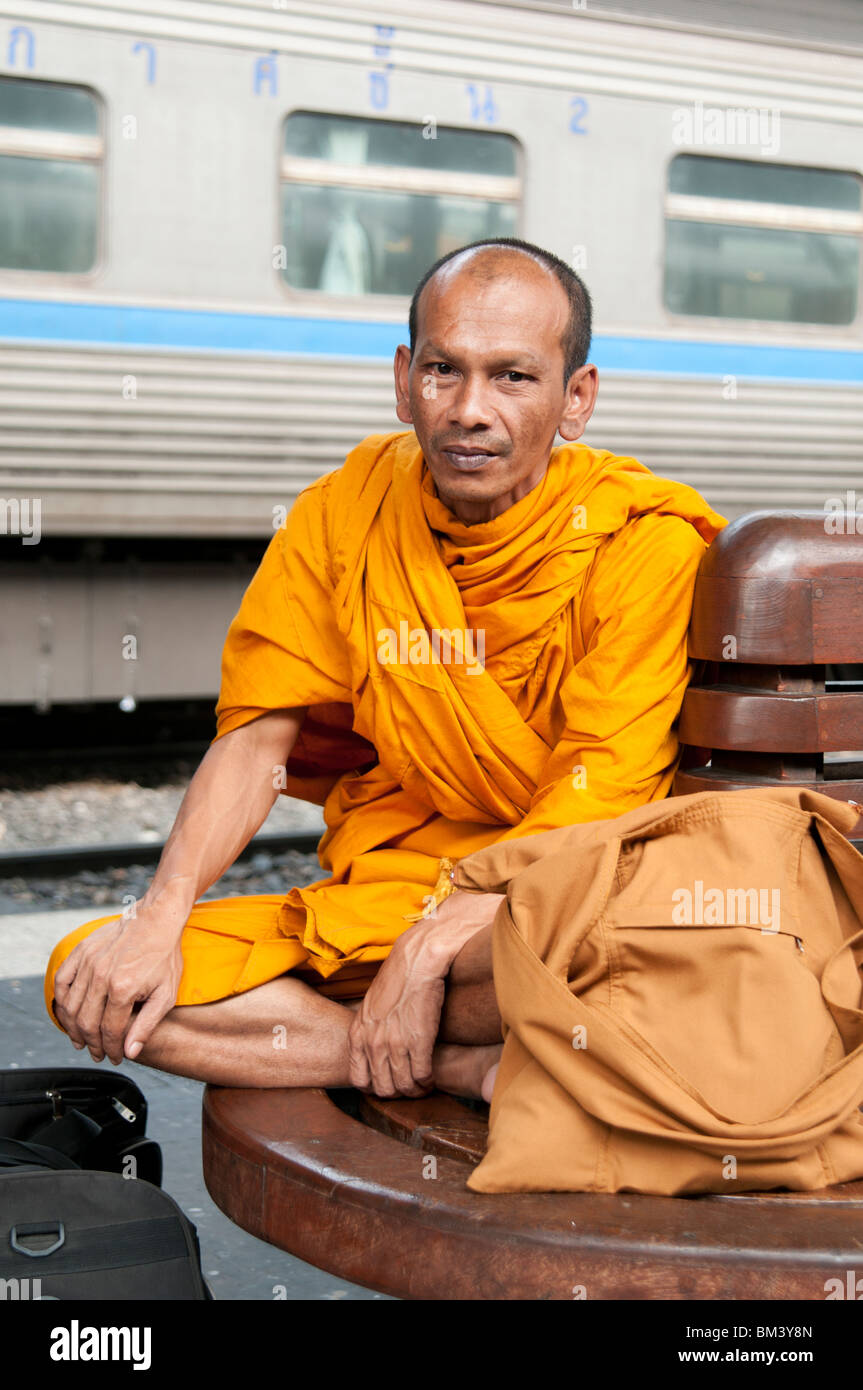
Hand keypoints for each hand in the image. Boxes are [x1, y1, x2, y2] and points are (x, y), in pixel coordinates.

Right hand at [52, 908, 183, 1065]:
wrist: (158, 918)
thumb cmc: (165, 955)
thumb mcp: (166, 994)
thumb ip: (147, 1025)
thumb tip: (130, 1052)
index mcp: (123, 989)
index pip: (109, 1031)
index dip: (112, 1049)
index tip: (116, 1057)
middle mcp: (101, 976)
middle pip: (87, 1023)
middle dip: (92, 1044)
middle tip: (97, 1054)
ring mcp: (88, 963)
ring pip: (70, 1006)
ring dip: (74, 1028)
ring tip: (81, 1040)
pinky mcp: (81, 951)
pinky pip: (62, 981)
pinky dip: (61, 1000)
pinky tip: (68, 1012)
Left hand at [347, 889, 502, 1097]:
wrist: (416, 960)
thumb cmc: (397, 978)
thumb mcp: (370, 1005)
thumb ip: (369, 1029)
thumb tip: (373, 1047)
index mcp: (358, 1034)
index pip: (359, 1079)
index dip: (374, 1088)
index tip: (388, 1083)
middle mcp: (372, 1043)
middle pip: (382, 1088)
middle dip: (397, 1093)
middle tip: (408, 1087)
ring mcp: (394, 1044)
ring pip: (403, 1086)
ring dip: (415, 1091)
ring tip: (423, 1086)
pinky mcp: (418, 1042)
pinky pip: (421, 1076)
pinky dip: (428, 1082)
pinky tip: (431, 1077)